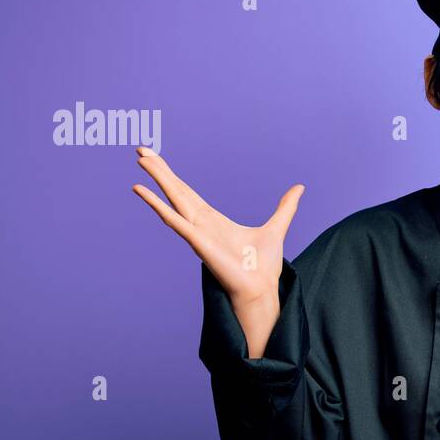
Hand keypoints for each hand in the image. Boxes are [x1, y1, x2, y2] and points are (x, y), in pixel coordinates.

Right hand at [131, 147, 304, 308]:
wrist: (261, 289)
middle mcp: (200, 224)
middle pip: (176, 191)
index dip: (172, 176)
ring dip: (156, 180)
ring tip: (140, 160)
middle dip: (159, 171)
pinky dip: (158, 206)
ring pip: (172, 200)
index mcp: (213, 220)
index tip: (156, 159)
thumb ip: (286, 207)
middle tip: (140, 150)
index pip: (187, 192)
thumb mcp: (277, 227)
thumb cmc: (263, 266)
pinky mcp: (197, 242)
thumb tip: (299, 188)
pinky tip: (142, 192)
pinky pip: (174, 221)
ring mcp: (196, 232)